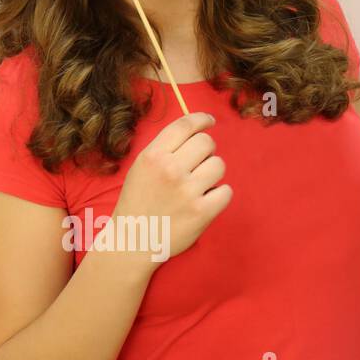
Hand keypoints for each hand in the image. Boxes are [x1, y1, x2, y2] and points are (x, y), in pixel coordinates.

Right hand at [112, 111, 230, 261]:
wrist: (133, 240)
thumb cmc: (137, 201)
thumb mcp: (141, 167)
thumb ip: (164, 149)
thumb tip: (195, 130)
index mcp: (153, 155)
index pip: (185, 125)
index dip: (201, 119)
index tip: (209, 121)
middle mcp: (170, 169)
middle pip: (206, 142)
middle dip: (206, 151)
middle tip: (197, 164)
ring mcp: (187, 191)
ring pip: (219, 165)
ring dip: (212, 173)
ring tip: (198, 185)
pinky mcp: (202, 211)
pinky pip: (226, 191)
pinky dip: (219, 195)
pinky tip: (205, 200)